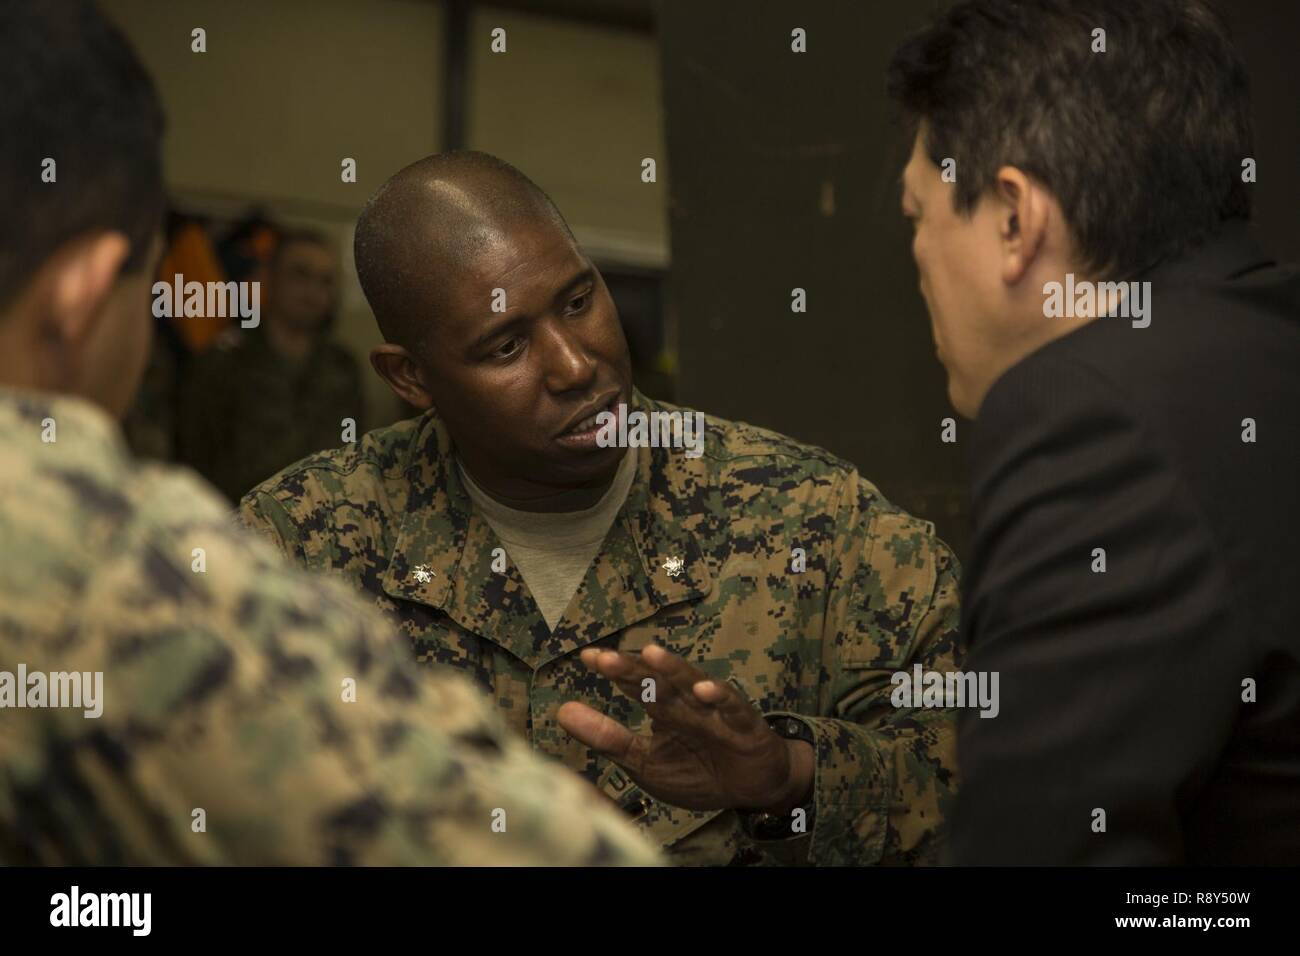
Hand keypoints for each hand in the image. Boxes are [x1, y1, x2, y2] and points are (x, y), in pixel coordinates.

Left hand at [557, 643, 813, 812]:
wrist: (754, 788)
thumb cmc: (698, 771)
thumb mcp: (645, 762)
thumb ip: (607, 738)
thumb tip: (562, 711)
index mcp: (663, 707)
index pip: (635, 682)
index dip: (614, 670)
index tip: (587, 657)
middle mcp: (687, 702)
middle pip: (658, 680)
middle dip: (634, 668)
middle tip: (606, 659)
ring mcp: (716, 711)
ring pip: (693, 685)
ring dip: (674, 670)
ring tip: (653, 655)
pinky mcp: (744, 724)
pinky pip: (732, 707)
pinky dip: (720, 698)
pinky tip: (704, 691)